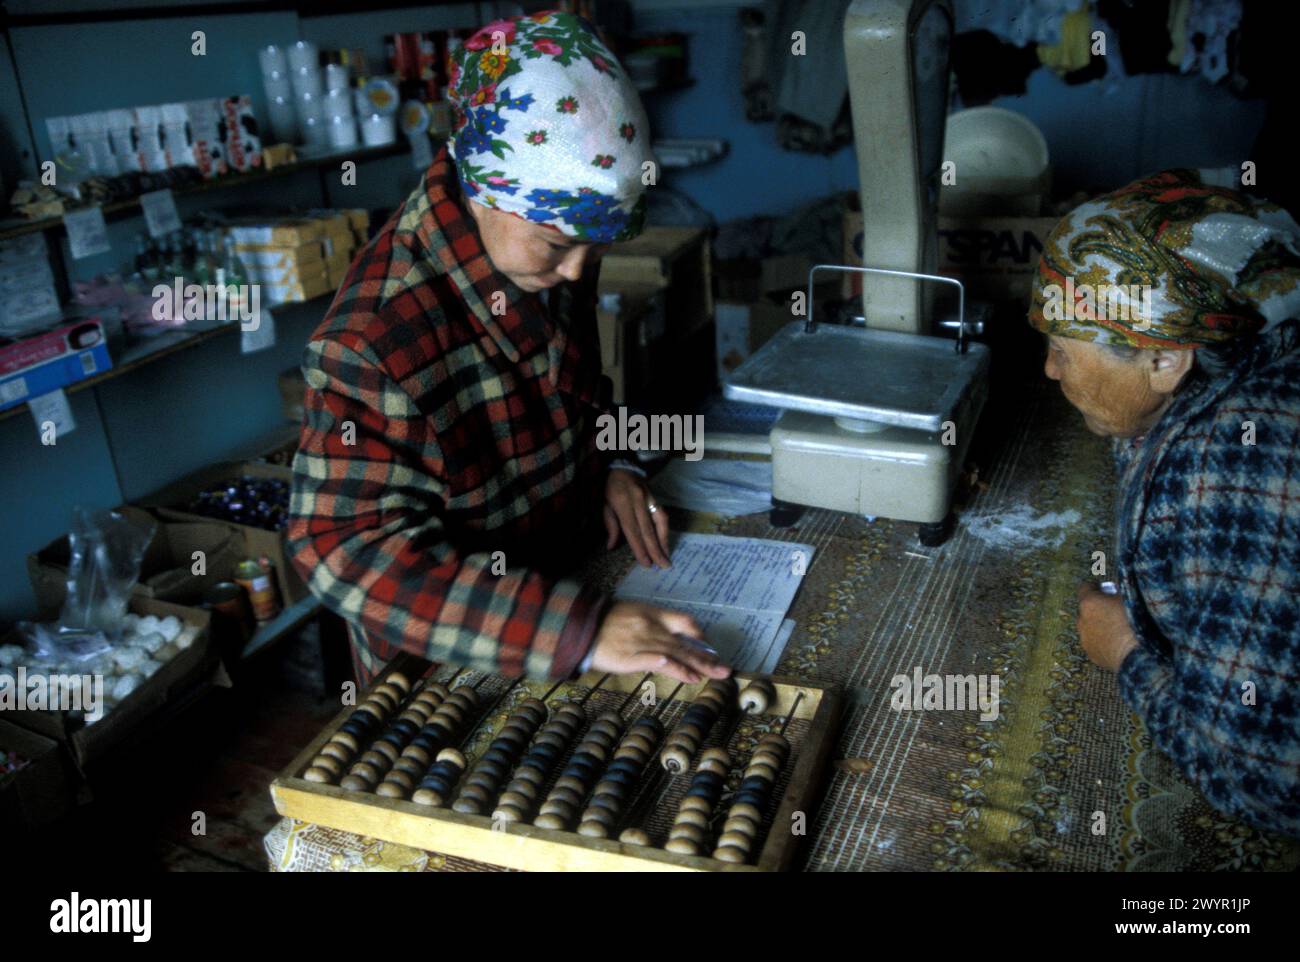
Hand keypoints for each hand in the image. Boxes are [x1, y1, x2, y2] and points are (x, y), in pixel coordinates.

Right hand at [590, 601, 731, 683]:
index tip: (709, 648)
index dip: (700, 636)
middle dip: (707, 658)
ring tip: (712, 675)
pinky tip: (686, 674)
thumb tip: (669, 640)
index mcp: (652, 614)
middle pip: (685, 643)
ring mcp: (642, 642)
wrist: (580, 626)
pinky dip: (673, 667)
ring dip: (696, 666)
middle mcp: (651, 627)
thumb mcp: (632, 613)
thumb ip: (650, 624)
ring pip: (676, 654)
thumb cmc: (604, 621)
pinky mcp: (630, 657)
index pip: (685, 622)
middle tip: (725, 670)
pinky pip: (656, 661)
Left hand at [604, 469, 670, 567]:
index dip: (640, 548)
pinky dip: (665, 531)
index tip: (646, 563)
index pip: (632, 530)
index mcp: (622, 502)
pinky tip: (665, 542)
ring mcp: (649, 498)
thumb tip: (612, 547)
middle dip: (655, 549)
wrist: (622, 466)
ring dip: (664, 541)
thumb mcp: (604, 505)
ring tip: (666, 557)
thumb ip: (610, 525)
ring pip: (660, 522)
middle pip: (648, 529)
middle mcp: (638, 500)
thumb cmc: (610, 488)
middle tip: (662, 566)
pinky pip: (663, 516)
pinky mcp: (655, 497)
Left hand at [1076, 581, 1138, 671]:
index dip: (1095, 587)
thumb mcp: (1130, 598)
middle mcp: (1082, 620)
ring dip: (1099, 625)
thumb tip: (1117, 590)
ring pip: (1089, 627)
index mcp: (1089, 603)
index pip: (1085, 588)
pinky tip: (1117, 642)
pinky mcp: (1092, 654)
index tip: (1104, 588)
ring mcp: (1085, 639)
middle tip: (1113, 609)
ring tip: (1116, 628)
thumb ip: (1119, 591)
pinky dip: (1102, 641)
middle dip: (1097, 608)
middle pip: (1086, 609)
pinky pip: (1095, 643)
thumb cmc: (1136, 622)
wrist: (1139, 655)